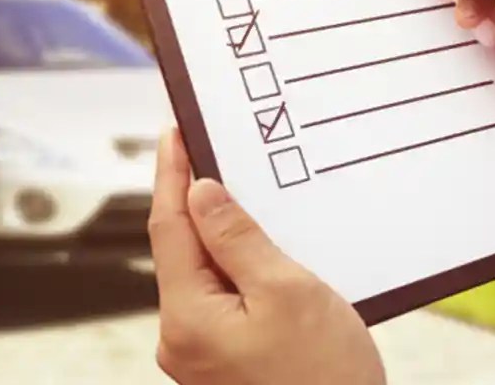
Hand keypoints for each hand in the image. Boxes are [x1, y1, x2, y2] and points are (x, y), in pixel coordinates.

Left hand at [148, 129, 384, 384]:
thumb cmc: (326, 382)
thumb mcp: (287, 291)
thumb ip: (238, 239)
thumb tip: (201, 194)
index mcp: (187, 319)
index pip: (168, 226)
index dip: (171, 174)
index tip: (173, 133)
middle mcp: (182, 340)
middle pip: (183, 251)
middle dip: (197, 201)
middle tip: (210, 150)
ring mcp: (201, 356)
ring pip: (205, 276)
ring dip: (223, 237)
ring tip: (245, 196)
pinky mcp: (225, 364)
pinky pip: (223, 301)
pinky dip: (238, 270)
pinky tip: (262, 252)